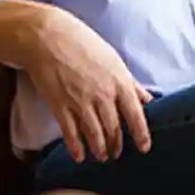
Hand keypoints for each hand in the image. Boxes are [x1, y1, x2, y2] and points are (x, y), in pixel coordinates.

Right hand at [21, 5, 153, 163]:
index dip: (141, 135)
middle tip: (117, 154)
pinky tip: (79, 156)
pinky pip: (71, 133)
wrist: (48, 37)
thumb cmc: (83, 43)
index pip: (136, 115)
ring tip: (101, 157)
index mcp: (120, 82)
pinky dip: (76, 147)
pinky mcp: (60, 106)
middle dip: (117, 145)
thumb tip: (146, 98)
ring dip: (99, 149)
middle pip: (114, 128)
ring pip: (94, 134)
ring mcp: (81, 102)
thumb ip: (130, 83)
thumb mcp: (114, 60)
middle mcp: (103, 96)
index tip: (144, 148)